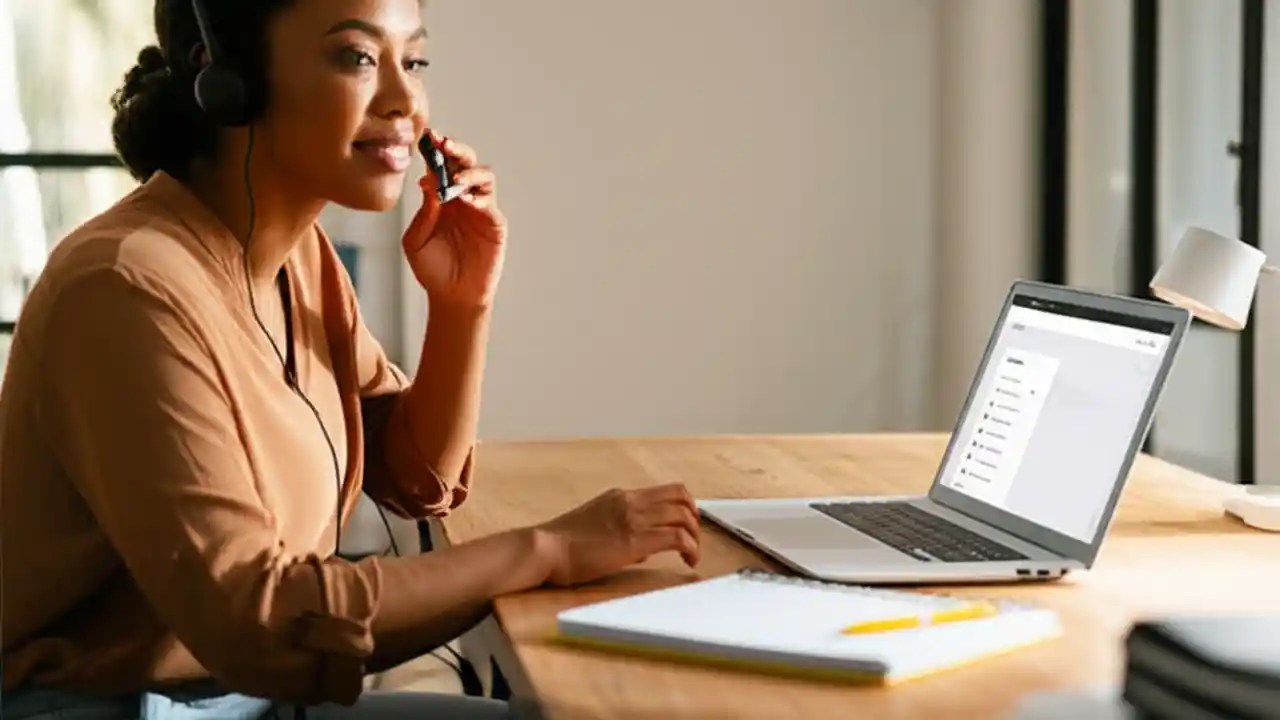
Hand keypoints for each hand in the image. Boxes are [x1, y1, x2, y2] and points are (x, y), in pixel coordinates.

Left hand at [402, 130, 507, 307]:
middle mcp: (462, 198)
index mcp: (441, 197)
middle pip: (466, 163)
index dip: (436, 150)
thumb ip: (424, 211)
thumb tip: (429, 181)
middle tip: (444, 145)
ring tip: (456, 180)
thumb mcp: (416, 240)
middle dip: (456, 151)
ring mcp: (480, 209)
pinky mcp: (494, 225)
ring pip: (483, 177)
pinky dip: (479, 198)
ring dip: (470, 173)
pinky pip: (490, 204)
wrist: (451, 296)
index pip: (441, 166)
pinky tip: (466, 200)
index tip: (428, 137)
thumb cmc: (432, 269)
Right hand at [536, 484, 701, 586]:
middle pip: (682, 498)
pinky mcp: (635, 541)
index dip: (686, 505)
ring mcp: (634, 519)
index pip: (667, 490)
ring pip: (684, 516)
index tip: (688, 523)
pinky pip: (677, 537)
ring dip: (695, 535)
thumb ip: (622, 532)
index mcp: (620, 497)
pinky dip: (690, 548)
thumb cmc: (562, 544)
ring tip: (692, 554)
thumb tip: (644, 550)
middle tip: (694, 538)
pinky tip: (688, 561)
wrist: (545, 549)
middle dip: (695, 518)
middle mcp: (631, 502)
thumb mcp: (596, 527)